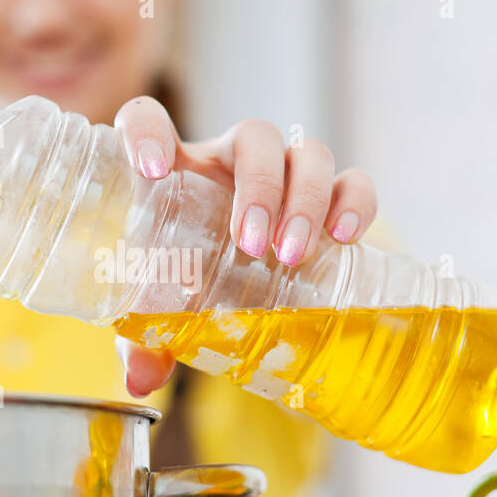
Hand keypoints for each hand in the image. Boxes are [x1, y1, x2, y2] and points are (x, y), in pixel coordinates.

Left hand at [112, 96, 377, 396]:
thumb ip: (146, 338)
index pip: (148, 120)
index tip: (154, 170)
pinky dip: (356, 201)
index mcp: (176, 171)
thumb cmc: (188, 282)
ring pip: (305, 154)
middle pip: (254, 137)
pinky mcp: (328, 197)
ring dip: (305, 199)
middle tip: (252, 244)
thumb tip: (141, 377)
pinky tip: (346, 236)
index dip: (148, 131)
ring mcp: (284, 175)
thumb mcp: (163, 308)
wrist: (238, 285)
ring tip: (293, 254)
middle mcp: (229, 162)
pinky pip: (352, 180)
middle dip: (259, 187)